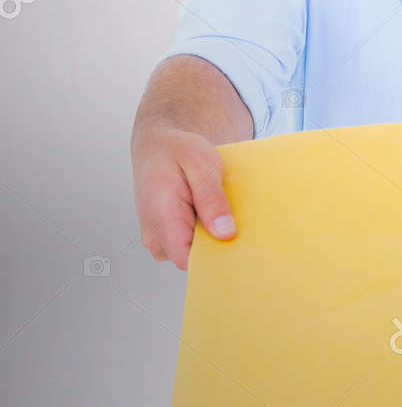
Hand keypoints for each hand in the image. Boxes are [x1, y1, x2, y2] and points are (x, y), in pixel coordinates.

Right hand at [133, 127, 235, 270]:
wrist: (158, 146)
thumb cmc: (178, 151)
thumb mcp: (201, 165)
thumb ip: (212, 200)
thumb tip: (225, 233)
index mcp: (161, 217)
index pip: (187, 260)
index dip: (215, 258)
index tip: (239, 246)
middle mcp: (155, 235)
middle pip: (193, 260)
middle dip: (218, 246)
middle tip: (240, 223)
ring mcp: (159, 237)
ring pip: (193, 253)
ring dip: (212, 239)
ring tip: (225, 213)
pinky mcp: (167, 236)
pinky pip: (190, 245)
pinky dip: (206, 234)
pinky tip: (217, 215)